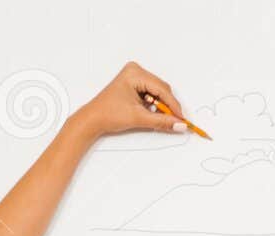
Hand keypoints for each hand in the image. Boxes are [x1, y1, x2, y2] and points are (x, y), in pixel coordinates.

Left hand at [72, 61, 191, 137]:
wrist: (93, 119)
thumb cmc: (107, 114)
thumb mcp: (138, 118)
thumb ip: (161, 121)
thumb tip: (178, 124)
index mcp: (135, 73)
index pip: (162, 89)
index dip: (173, 105)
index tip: (181, 119)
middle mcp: (135, 71)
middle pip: (162, 89)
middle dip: (167, 106)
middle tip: (173, 121)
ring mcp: (134, 77)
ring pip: (158, 92)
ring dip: (160, 105)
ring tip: (156, 117)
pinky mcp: (133, 84)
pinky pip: (151, 93)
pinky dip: (154, 104)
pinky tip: (150, 112)